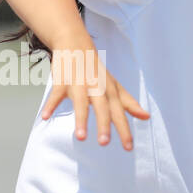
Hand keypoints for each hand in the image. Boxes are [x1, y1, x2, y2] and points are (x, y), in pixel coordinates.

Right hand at [39, 32, 149, 149]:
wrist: (76, 43)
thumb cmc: (96, 70)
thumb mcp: (114, 86)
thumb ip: (129, 102)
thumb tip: (146, 117)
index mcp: (110, 91)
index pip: (119, 113)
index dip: (124, 130)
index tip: (129, 148)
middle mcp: (96, 87)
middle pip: (102, 107)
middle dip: (103, 124)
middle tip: (104, 143)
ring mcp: (79, 83)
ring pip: (81, 102)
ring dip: (80, 118)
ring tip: (80, 137)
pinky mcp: (62, 80)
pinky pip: (56, 94)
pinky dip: (50, 105)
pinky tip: (45, 117)